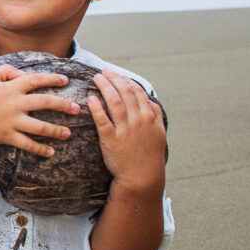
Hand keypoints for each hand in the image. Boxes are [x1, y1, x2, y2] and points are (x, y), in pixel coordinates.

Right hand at [0, 65, 80, 156]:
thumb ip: (7, 70)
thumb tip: (24, 74)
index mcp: (10, 88)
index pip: (35, 80)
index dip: (52, 78)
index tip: (66, 80)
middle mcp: (13, 104)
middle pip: (44, 102)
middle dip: (63, 105)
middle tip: (76, 109)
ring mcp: (11, 121)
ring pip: (40, 127)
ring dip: (56, 131)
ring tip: (68, 133)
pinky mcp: (7, 136)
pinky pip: (27, 144)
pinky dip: (40, 149)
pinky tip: (51, 152)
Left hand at [89, 71, 166, 191]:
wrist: (141, 177)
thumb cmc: (149, 154)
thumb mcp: (159, 133)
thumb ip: (156, 114)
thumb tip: (150, 99)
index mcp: (149, 117)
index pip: (136, 91)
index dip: (125, 80)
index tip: (115, 73)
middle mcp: (138, 120)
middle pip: (124, 92)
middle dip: (113, 79)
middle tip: (103, 72)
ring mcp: (124, 129)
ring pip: (114, 102)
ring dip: (104, 87)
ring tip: (96, 79)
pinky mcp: (111, 139)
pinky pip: (102, 120)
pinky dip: (96, 107)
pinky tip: (90, 99)